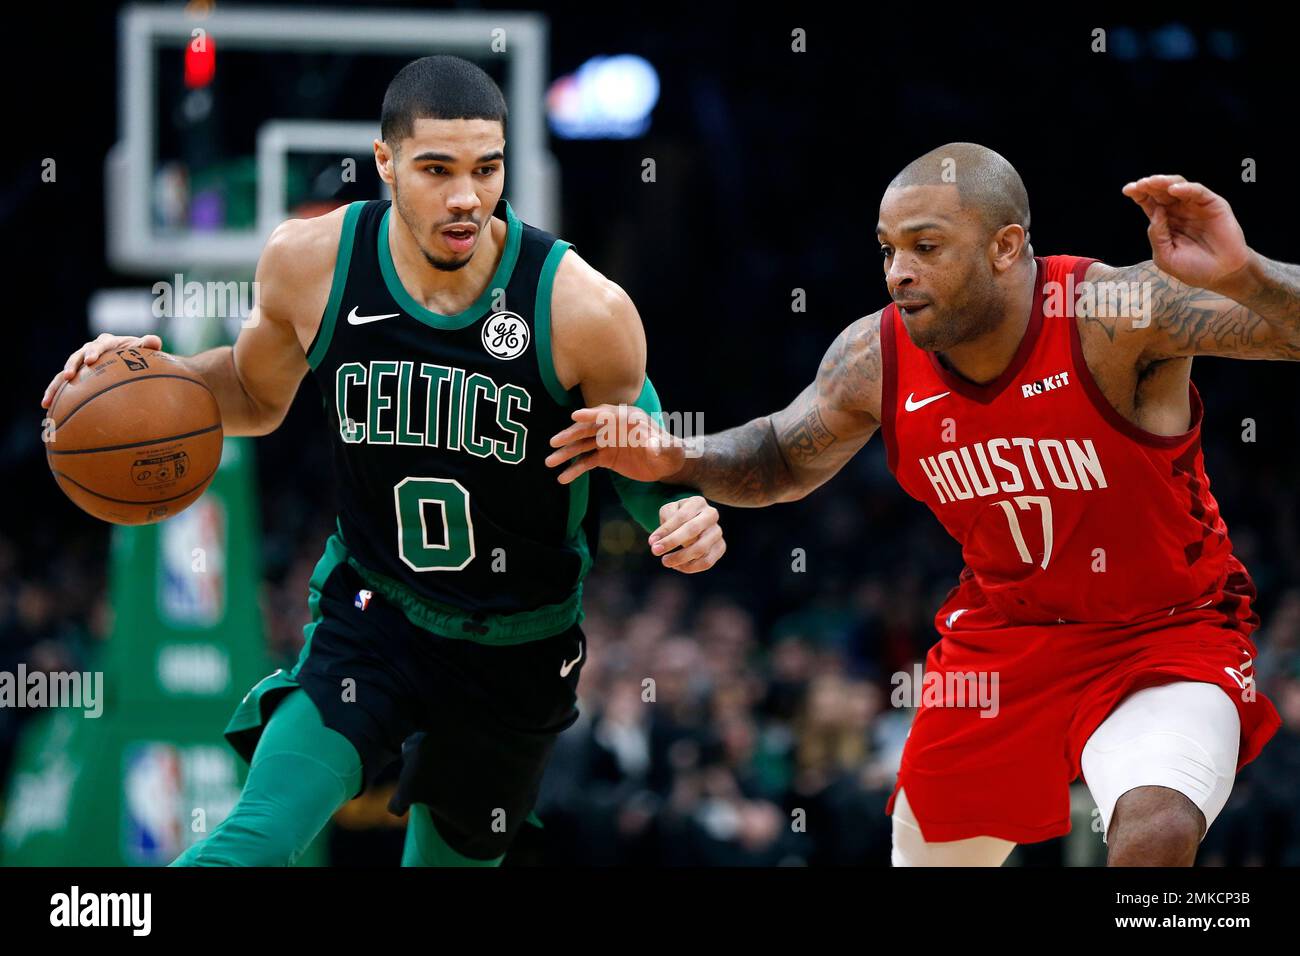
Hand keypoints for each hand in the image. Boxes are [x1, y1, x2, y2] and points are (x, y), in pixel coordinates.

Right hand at [40, 332, 161, 408]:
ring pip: (65, 372)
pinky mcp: (77, 376)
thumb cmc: (141, 355)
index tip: (91, 360)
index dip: (94, 351)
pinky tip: (47, 406)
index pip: (99, 345)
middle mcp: (91, 350)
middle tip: (68, 376)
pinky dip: (55, 394)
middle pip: (78, 356)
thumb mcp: (146, 350)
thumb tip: (154, 340)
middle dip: (72, 366)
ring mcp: (82, 364)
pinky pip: (63, 385)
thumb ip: (149, 344)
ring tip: (49, 398)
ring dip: (56, 384)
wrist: (134, 362)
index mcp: (108, 342)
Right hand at [546, 403, 685, 484]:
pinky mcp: (605, 457)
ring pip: (583, 445)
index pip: (607, 415)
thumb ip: (658, 445)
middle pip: (589, 429)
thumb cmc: (669, 450)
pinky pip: (587, 462)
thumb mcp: (668, 448)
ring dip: (567, 453)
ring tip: (550, 461)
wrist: (666, 463)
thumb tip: (651, 446)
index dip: (592, 415)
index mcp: (628, 418)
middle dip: (571, 434)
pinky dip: (575, 469)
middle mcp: (613, 427)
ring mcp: (606, 442)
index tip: (575, 416)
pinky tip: (563, 478)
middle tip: (554, 442)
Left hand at [647, 495, 724, 573]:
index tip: (651, 542)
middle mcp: (711, 515)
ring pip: (701, 548)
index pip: (681, 516)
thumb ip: (665, 519)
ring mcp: (717, 532)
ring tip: (665, 562)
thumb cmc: (677, 515)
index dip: (666, 530)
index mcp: (698, 502)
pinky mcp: (721, 547)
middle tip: (655, 551)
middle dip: (672, 542)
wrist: (692, 520)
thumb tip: (659, 539)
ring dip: (680, 558)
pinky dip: (691, 567)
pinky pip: (707, 562)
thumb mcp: (668, 511)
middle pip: (693, 530)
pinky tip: (677, 566)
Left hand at [1122, 175, 1250, 291]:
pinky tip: (1174, 190)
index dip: (1139, 194)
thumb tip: (1155, 212)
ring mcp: (1195, 206)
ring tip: (1152, 182)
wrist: (1222, 274)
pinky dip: (1186, 188)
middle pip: (1160, 192)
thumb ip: (1157, 236)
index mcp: (1164, 221)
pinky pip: (1198, 192)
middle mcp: (1178, 210)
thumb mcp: (1166, 256)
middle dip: (1148, 186)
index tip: (1127, 190)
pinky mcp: (1213, 204)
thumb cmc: (1193, 268)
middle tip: (1139, 185)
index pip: (1149, 203)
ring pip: (1178, 186)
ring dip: (1164, 182)